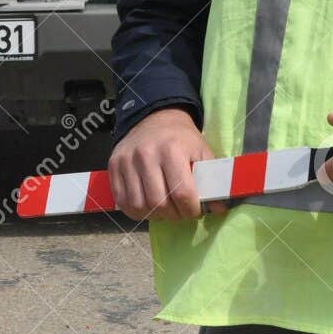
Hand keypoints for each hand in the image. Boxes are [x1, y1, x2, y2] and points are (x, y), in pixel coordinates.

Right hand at [108, 108, 227, 222]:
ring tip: (165, 210)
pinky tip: (147, 207)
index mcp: (172, 150)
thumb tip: (218, 209)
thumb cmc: (182, 138)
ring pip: (139, 206)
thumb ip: (211, 180)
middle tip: (180, 212)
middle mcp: (146, 155)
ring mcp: (127, 161)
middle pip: (159, 203)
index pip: (182, 193)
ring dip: (155, 215)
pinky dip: (135, 212)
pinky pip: (122, 201)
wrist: (155, 117)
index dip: (191, 210)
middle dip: (174, 215)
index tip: (195, 211)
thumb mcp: (201, 152)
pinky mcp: (114, 166)